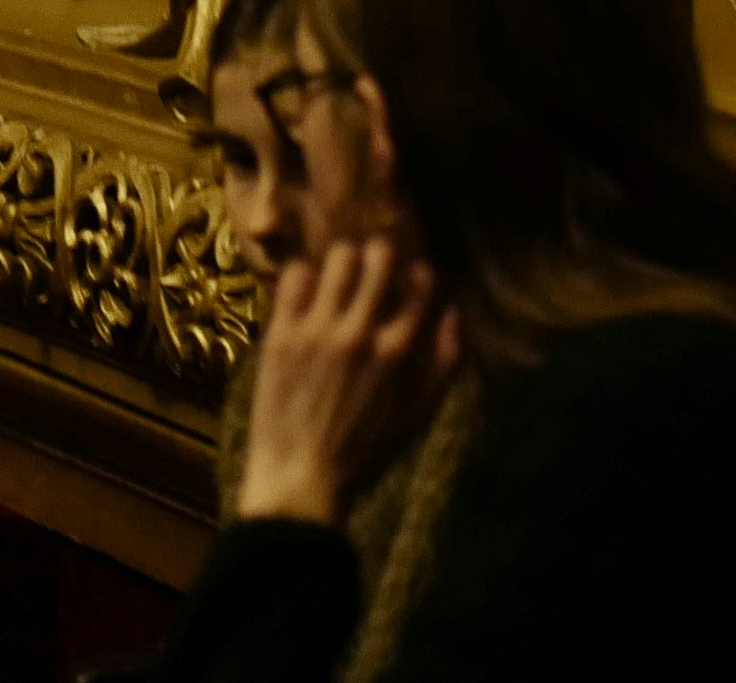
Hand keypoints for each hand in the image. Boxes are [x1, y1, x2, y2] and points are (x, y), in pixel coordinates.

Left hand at [235, 228, 456, 524]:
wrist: (300, 480)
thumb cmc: (365, 454)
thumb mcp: (419, 416)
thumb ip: (445, 362)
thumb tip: (453, 311)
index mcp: (399, 351)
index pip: (421, 281)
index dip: (418, 275)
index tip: (408, 284)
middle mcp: (361, 332)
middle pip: (379, 255)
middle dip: (381, 256)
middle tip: (372, 271)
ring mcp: (317, 330)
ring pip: (338, 256)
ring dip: (344, 262)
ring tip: (339, 281)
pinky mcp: (282, 334)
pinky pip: (296, 275)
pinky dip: (305, 276)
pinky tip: (308, 295)